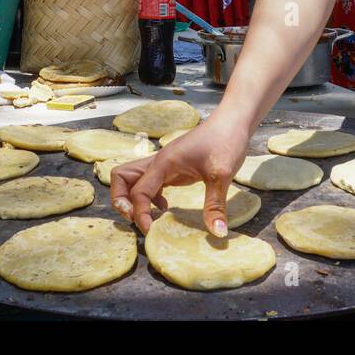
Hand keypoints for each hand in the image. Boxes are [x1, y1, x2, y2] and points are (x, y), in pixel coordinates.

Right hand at [109, 112, 250, 235]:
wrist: (232, 121)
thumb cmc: (226, 140)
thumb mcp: (222, 174)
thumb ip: (215, 204)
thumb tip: (218, 233)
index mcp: (164, 162)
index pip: (139, 191)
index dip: (140, 213)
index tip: (151, 231)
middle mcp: (158, 162)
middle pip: (121, 178)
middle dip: (121, 200)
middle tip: (136, 219)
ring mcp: (163, 164)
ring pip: (132, 179)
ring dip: (131, 198)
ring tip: (146, 217)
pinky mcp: (172, 167)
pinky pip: (148, 182)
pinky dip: (148, 196)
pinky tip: (164, 206)